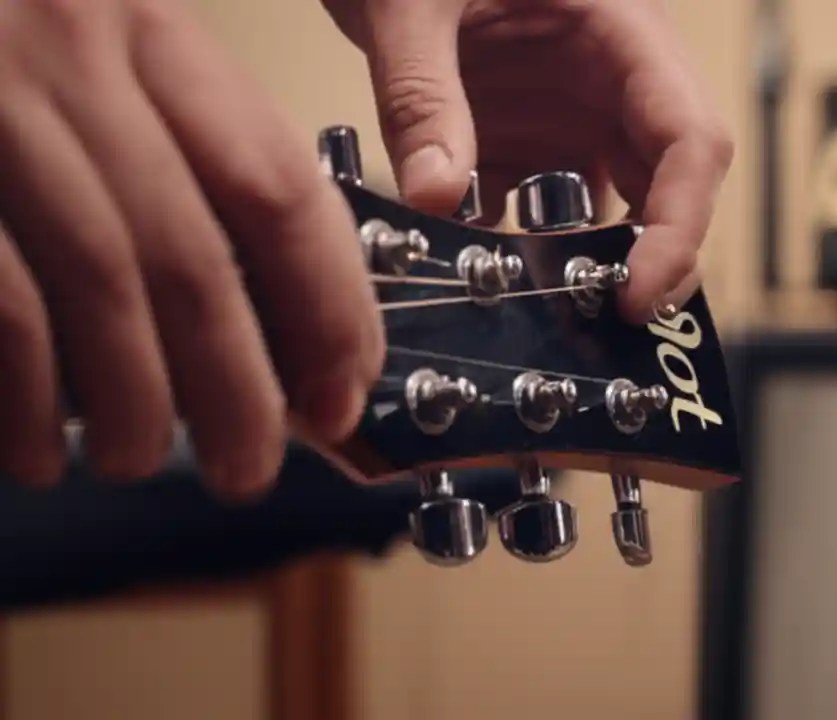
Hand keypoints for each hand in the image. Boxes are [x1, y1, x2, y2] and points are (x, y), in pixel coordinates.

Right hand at [0, 0, 384, 496]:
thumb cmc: (21, 62)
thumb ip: (205, 175)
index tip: (341, 395)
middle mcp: (76, 59)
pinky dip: (30, 396)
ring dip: (136, 404)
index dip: (330, 311)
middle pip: (195, 258)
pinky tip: (43, 447)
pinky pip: (2, 308)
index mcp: (159, 38)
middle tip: (249, 466)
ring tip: (140, 457)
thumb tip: (295, 342)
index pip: (281, 190)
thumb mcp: (125, 76)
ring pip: (102, 287)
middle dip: (238, 390)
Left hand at [321, 0, 733, 322]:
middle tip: (599, 326)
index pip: (690, 139)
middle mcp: (612, 79)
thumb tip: (436, 196)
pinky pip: (537, 206)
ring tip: (532, 304)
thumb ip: (422, 95)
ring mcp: (570, 111)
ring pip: (606, 205)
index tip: (640, 292)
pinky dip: (513, 245)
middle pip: (666, 184)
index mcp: (621, 31)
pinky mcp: (524, 134)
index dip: (681, 225)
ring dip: (576, 260)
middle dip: (645, 259)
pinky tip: (472, 266)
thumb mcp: (411, 2)